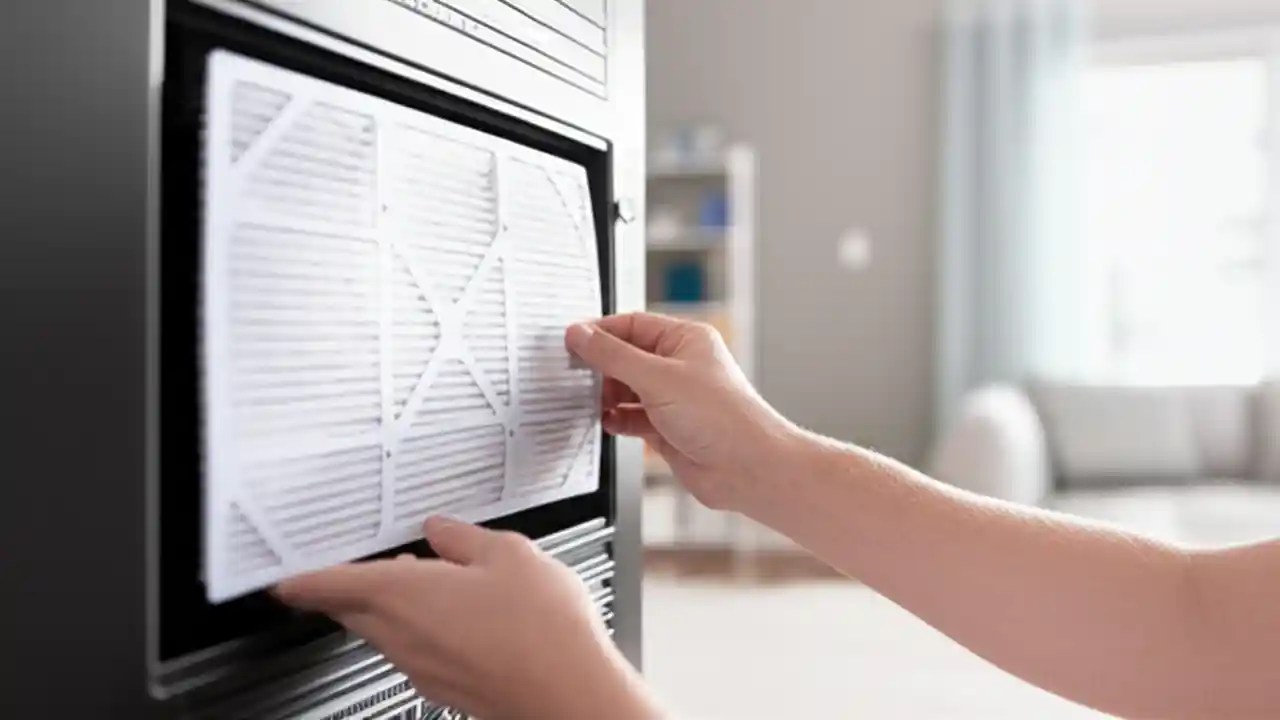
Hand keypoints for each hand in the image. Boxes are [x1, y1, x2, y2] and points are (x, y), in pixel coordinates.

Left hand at [275, 518, 661, 719]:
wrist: (569, 693)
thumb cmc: (541, 627)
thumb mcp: (508, 554)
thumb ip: (464, 539)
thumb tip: (442, 531)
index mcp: (403, 595)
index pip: (329, 586)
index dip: (301, 579)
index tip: (283, 577)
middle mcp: (402, 636)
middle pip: (351, 610)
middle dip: (346, 587)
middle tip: (353, 564)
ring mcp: (421, 667)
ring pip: (382, 631)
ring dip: (386, 605)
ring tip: (417, 576)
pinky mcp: (445, 686)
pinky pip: (413, 650)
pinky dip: (417, 627)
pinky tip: (454, 612)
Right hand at [565, 313, 795, 510]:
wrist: (747, 468)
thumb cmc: (721, 417)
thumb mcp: (657, 377)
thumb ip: (613, 356)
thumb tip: (581, 335)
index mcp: (685, 340)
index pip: (633, 325)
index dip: (601, 332)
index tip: (573, 342)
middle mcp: (680, 367)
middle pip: (627, 357)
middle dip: (602, 367)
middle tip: (577, 375)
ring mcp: (674, 398)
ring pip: (628, 389)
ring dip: (608, 396)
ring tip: (592, 401)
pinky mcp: (669, 428)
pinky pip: (633, 417)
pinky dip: (618, 419)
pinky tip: (608, 422)